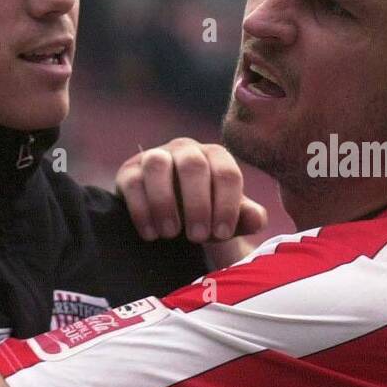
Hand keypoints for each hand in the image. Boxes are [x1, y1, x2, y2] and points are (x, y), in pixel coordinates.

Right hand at [117, 138, 267, 244]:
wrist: (173, 218)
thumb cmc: (207, 215)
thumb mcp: (229, 219)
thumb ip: (246, 217)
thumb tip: (257, 218)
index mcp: (217, 156)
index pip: (227, 173)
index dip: (227, 204)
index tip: (223, 234)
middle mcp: (187, 150)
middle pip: (194, 165)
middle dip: (197, 204)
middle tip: (198, 236)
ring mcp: (156, 156)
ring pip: (158, 165)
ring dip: (165, 202)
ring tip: (171, 234)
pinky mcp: (129, 171)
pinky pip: (132, 182)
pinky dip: (141, 209)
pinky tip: (151, 234)